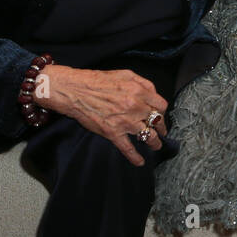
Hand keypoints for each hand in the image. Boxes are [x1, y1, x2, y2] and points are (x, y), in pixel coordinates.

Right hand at [34, 65, 168, 165]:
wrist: (74, 90)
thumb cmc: (97, 81)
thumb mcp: (125, 74)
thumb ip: (143, 83)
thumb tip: (154, 94)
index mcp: (139, 92)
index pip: (161, 105)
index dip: (161, 111)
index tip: (160, 114)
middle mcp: (135, 107)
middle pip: (157, 121)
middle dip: (161, 127)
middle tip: (162, 131)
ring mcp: (125, 121)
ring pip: (148, 136)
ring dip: (155, 143)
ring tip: (156, 146)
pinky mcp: (113, 133)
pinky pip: (128, 148)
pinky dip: (135, 157)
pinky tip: (140, 162)